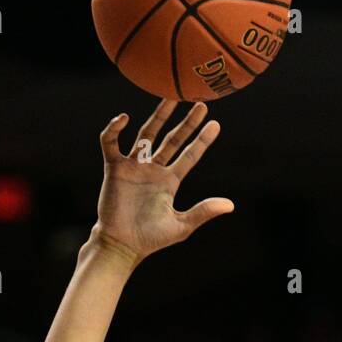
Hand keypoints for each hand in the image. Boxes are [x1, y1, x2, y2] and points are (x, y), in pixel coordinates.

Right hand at [92, 102, 233, 266]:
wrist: (122, 245)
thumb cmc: (151, 239)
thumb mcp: (182, 225)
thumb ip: (203, 211)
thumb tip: (230, 204)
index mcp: (170, 181)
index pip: (189, 156)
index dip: (202, 140)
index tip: (215, 124)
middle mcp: (153, 170)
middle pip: (172, 139)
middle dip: (186, 122)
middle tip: (200, 103)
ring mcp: (134, 167)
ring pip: (146, 134)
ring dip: (158, 116)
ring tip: (170, 96)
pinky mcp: (114, 168)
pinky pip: (111, 143)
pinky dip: (114, 130)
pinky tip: (123, 118)